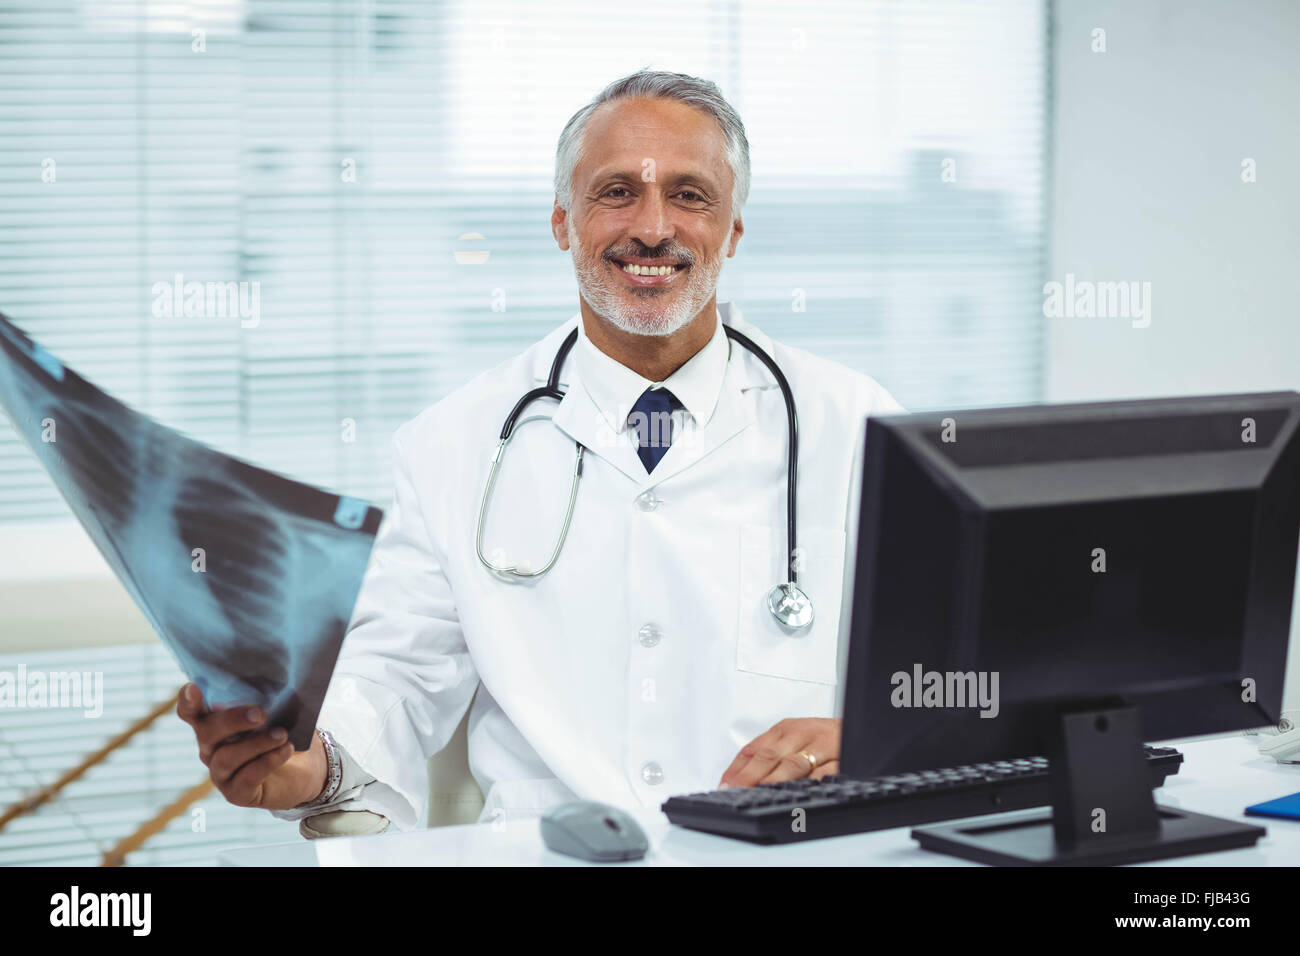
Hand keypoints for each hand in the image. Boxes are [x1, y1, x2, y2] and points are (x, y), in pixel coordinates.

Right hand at [176, 683, 326, 809]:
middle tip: (261, 713)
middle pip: (207, 732)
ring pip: (226, 757)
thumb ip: (268, 702)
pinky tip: (286, 750)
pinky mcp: (236, 793)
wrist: (307, 770)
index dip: (188, 701)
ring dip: (257, 743)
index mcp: (216, 724)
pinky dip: (268, 761)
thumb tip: (272, 692)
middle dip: (232, 720)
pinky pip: (246, 778)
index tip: (192, 688)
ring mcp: (221, 773)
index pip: (192, 712)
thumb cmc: (286, 734)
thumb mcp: (280, 714)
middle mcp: (211, 749)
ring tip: (282, 734)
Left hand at [719, 718, 840, 787]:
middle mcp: (801, 736)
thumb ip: (767, 753)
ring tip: (759, 794)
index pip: (754, 749)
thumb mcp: (793, 736)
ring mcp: (821, 748)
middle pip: (770, 757)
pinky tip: (798, 794)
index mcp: (785, 729)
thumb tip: (735, 778)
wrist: (863, 724)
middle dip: (750, 777)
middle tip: (735, 792)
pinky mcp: (842, 759)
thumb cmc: (823, 736)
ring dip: (774, 781)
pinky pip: (825, 774)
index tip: (724, 786)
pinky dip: (809, 785)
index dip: (737, 769)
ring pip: (794, 765)